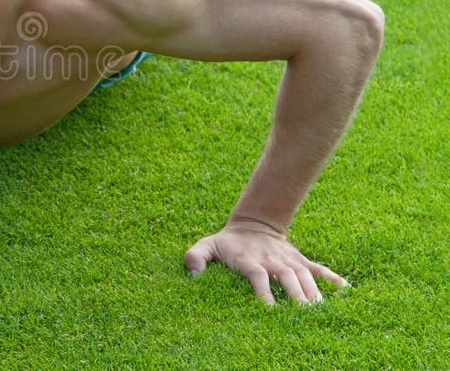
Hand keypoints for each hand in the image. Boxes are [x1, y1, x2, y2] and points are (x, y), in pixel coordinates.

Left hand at [184, 221, 348, 304]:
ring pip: (305, 276)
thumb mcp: (206, 246)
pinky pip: (319, 268)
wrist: (252, 224)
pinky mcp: (300, 260)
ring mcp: (288, 260)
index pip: (257, 276)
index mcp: (249, 260)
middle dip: (296, 296)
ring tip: (322, 311)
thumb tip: (192, 274)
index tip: (269, 309)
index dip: (263, 292)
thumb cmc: (226, 242)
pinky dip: (333, 278)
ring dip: (314, 292)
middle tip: (304, 315)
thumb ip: (195, 257)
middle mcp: (272, 261)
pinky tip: (347, 290)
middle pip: (287, 278)